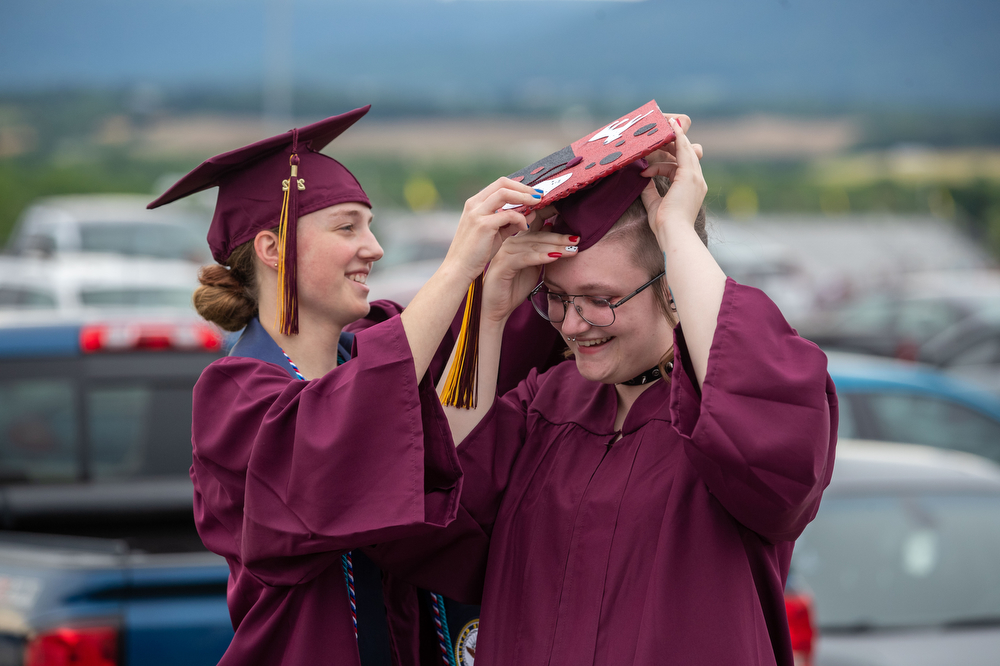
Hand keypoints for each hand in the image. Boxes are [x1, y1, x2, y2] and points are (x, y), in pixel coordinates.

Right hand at [443, 177, 542, 282]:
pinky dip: (520, 218)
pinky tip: (525, 226)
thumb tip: (529, 212)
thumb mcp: (494, 233)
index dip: (519, 186)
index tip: (533, 193)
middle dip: (524, 188)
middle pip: (503, 183)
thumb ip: (510, 221)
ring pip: (505, 193)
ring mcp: (477, 213)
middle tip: (539, 196)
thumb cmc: (476, 253)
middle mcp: (474, 204)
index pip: (499, 184)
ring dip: (524, 197)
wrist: (459, 269)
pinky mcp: (484, 225)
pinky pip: (508, 214)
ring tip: (537, 204)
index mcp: (475, 203)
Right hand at [481, 216, 578, 323]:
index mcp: (517, 240)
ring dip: (554, 247)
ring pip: (533, 245)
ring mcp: (505, 252)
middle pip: (537, 235)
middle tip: (577, 239)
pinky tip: (554, 257)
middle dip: (559, 237)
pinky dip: (541, 257)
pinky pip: (525, 258)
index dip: (551, 215)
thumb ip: (542, 250)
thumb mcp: (533, 266)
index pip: (535, 222)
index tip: (569, 214)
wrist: (497, 308)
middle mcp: (510, 242)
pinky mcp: (503, 265)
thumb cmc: (514, 287)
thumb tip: (556, 233)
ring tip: (571, 250)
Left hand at [640, 117, 707, 234]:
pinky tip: (671, 126)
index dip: (669, 160)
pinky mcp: (689, 176)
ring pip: (685, 150)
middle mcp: (697, 182)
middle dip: (674, 144)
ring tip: (664, 125)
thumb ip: (649, 189)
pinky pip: (683, 150)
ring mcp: (695, 178)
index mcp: (691, 190)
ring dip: (674, 138)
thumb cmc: (664, 225)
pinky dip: (678, 137)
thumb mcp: (654, 203)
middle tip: (661, 132)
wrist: (673, 233)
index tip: (657, 155)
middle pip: (686, 155)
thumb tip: (641, 177)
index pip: (681, 168)